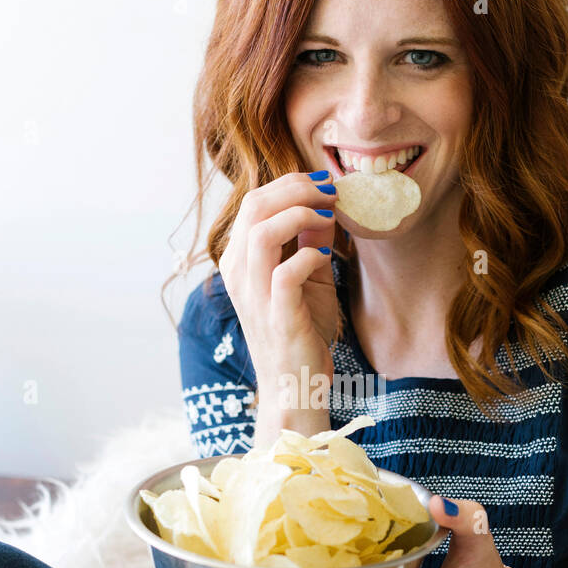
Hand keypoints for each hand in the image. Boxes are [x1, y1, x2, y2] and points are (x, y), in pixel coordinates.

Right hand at [218, 170, 340, 400]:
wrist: (296, 384)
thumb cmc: (302, 330)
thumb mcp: (308, 276)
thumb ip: (310, 240)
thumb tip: (324, 203)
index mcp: (239, 259)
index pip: (254, 202)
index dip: (289, 184)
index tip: (323, 183)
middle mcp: (238, 273)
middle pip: (254, 207)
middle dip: (296, 190)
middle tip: (330, 192)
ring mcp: (254, 295)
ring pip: (262, 232)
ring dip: (301, 215)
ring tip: (329, 217)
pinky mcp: (276, 316)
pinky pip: (286, 271)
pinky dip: (310, 256)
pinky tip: (326, 259)